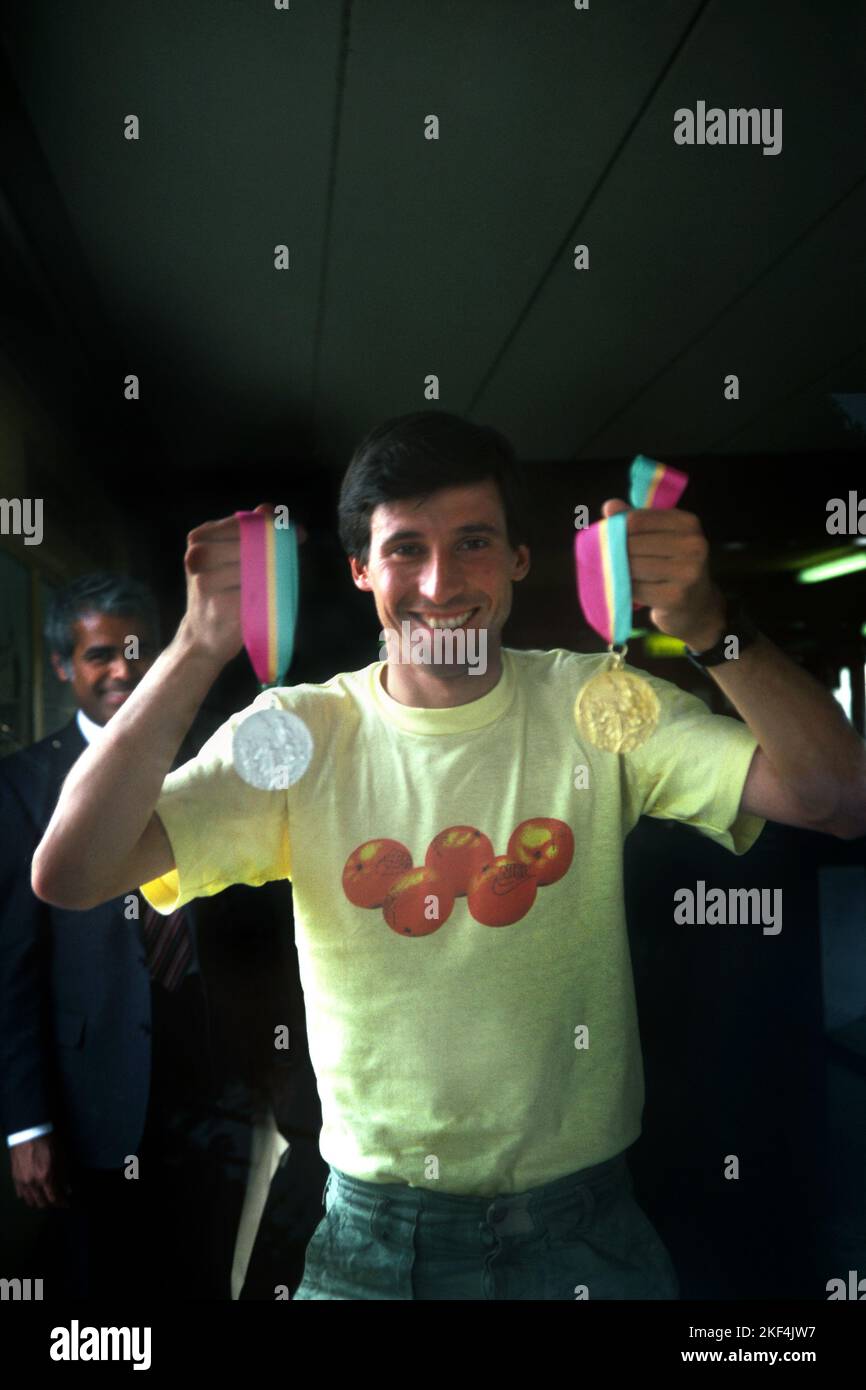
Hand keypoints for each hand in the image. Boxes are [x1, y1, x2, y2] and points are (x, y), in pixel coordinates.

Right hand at [10, 1134, 71, 1209]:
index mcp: (45, 1177)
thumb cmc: (47, 1142)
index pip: (54, 1198)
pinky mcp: (15, 1178)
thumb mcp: (61, 1157)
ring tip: (46, 1199)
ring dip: (39, 1202)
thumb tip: (67, 1190)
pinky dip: (28, 1197)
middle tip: (57, 1201)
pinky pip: (21, 1194)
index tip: (66, 1204)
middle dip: (51, 1204)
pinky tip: (33, 1194)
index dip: (61, 1203)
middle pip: (42, 1203)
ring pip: (30, 1201)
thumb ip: (64, 1176)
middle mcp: (32, 1183)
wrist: (29, 1132)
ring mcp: (22, 1181)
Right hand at [176, 505, 306, 668]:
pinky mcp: (221, 605)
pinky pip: (259, 591)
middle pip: (251, 542)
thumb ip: (250, 531)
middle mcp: (197, 556)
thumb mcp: (230, 556)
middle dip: (277, 547)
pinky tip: (270, 597)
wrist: (204, 636)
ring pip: (257, 566)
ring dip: (274, 571)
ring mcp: (206, 581)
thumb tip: (273, 510)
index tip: (297, 532)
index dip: (273, 525)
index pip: (243, 522)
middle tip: (294, 551)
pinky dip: (270, 593)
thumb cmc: (224, 590)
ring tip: (278, 579)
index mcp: (199, 538)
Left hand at [601, 498, 725, 649]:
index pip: (636, 520)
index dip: (616, 530)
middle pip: (631, 543)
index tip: (610, 539)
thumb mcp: (661, 537)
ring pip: (632, 566)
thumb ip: (636, 521)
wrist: (698, 607)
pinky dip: (627, 590)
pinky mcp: (676, 597)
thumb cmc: (674, 566)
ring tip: (623, 575)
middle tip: (611, 561)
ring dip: (620, 572)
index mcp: (687, 523)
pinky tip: (632, 590)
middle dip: (616, 553)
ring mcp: (687, 572)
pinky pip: (635, 589)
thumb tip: (610, 506)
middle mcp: (693, 545)